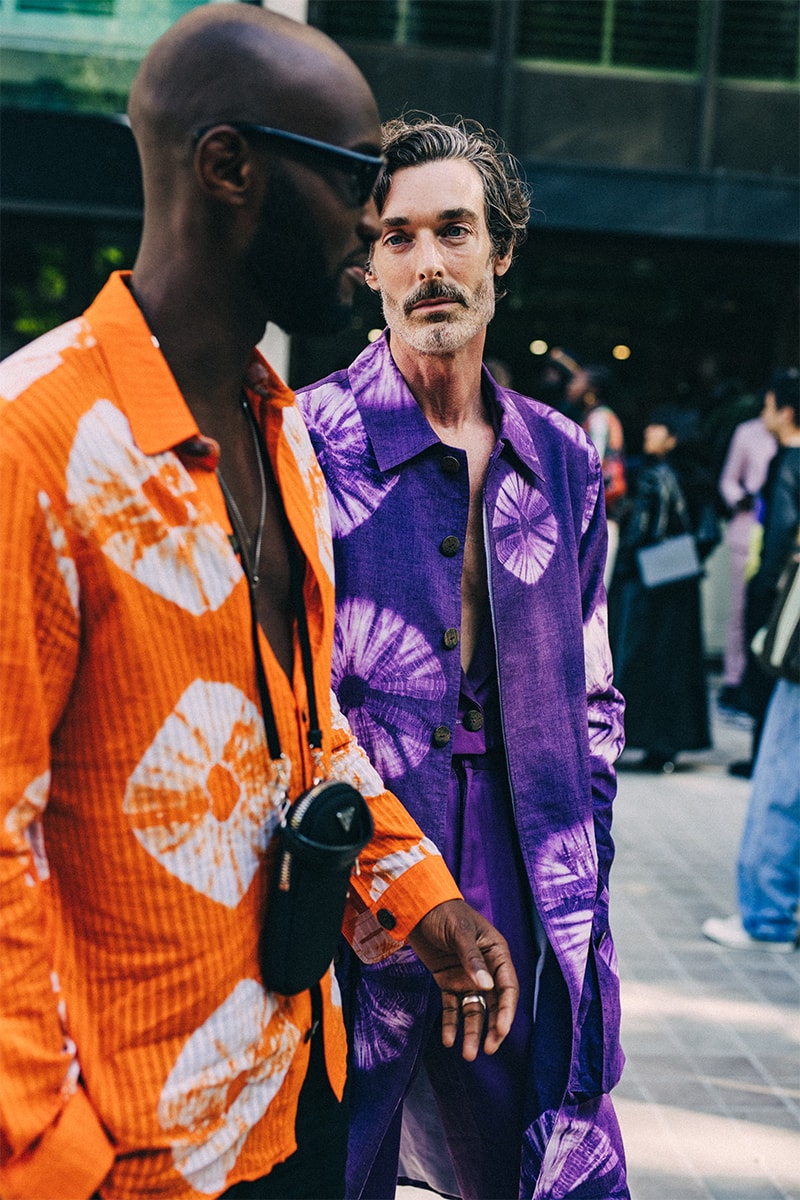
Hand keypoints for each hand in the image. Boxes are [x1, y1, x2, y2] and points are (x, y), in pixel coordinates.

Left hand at [407, 899, 518, 1061]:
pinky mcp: (448, 981)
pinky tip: (448, 1040)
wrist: (416, 907)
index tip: (499, 1031)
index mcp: (496, 953)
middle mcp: (485, 968)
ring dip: (471, 1032)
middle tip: (486, 1051)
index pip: (507, 987)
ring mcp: (466, 976)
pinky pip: (452, 1006)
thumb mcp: (459, 933)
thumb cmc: (444, 913)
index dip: (506, 1011)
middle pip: (494, 1004)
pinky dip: (451, 1023)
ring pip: (474, 1010)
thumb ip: (473, 959)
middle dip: (491, 1029)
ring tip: (467, 1055)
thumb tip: (486, 988)